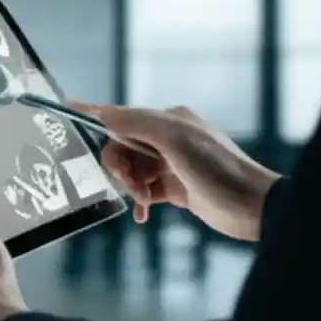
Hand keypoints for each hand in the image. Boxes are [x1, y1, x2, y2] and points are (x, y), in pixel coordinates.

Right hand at [75, 102, 278, 240]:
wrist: (253, 207)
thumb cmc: (217, 169)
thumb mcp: (175, 140)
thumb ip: (138, 123)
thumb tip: (103, 113)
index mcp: (168, 120)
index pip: (123, 113)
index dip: (94, 112)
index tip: (67, 107)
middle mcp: (167, 138)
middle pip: (121, 146)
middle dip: (119, 164)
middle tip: (129, 182)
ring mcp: (170, 164)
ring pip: (130, 169)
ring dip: (130, 185)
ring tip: (142, 200)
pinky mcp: (174, 188)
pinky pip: (142, 189)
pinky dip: (138, 200)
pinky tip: (140, 213)